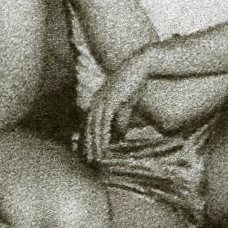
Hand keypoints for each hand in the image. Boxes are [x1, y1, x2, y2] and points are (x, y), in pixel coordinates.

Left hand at [84, 48, 155, 162]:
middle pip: (88, 128)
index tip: (89, 153)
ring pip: (94, 127)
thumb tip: (120, 135)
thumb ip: (121, 119)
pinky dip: (103, 135)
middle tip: (89, 160)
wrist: (139, 67)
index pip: (89, 124)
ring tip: (97, 157)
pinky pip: (104, 122)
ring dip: (95, 143)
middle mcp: (95, 102)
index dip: (88, 139)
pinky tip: (105, 145)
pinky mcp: (109, 101)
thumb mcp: (127, 105)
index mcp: (97, 102)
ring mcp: (101, 101)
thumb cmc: (134, 83)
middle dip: (88, 145)